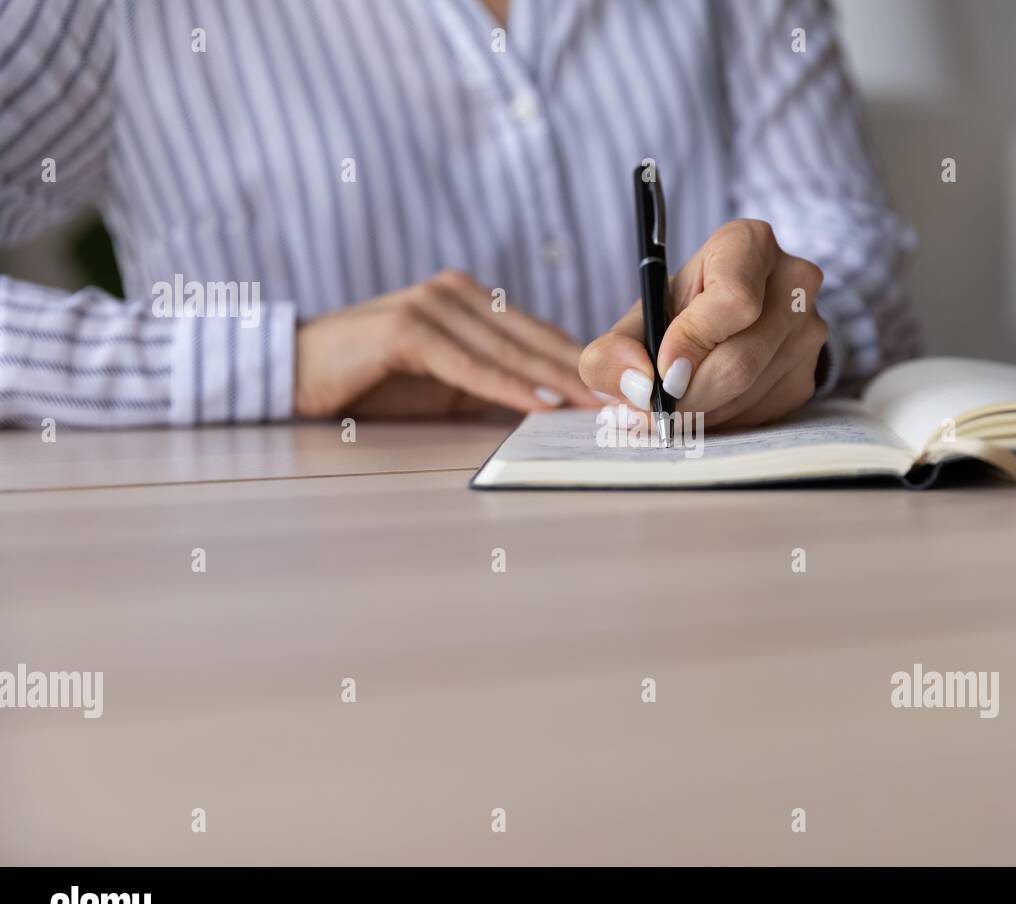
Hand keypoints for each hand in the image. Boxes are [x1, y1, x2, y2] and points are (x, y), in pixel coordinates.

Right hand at [294, 271, 601, 418]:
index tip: (627, 391)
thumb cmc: (371, 382)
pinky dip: (507, 387)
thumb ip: (494, 386)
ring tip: (601, 407)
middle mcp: (456, 293)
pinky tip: (541, 404)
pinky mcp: (405, 328)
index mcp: (471, 300)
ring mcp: (431, 304)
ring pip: (510, 352)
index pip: (541, 335)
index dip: (586, 365)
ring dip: (557, 382)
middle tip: (632, 400)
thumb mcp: (446, 385)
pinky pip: (469, 365)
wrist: (293, 370)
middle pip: (536, 339)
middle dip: (586, 373)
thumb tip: (555, 409)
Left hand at [579, 219, 826, 427]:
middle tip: (652, 410)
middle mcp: (793, 280)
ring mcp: (809, 331)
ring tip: (672, 406)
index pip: (734, 300)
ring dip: (700, 412)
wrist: (717, 329)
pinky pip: (761, 414)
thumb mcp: (638, 321)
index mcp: (749, 244)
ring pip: (748, 393)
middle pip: (740, 359)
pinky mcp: (809, 375)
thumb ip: (613, 351)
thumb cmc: (676, 316)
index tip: (662, 371)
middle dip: (687, 395)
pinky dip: (723, 420)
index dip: (692, 342)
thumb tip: (635, 384)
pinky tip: (705, 404)